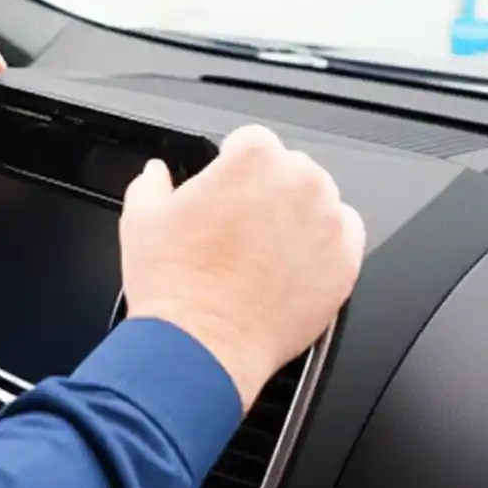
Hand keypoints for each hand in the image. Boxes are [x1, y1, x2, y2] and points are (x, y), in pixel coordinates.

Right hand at [120, 125, 364, 408]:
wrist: (201, 346)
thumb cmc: (174, 286)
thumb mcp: (141, 219)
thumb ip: (152, 182)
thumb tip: (156, 174)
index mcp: (253, 158)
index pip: (251, 141)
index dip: (230, 165)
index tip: (223, 190)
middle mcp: (300, 181)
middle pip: (288, 170)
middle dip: (265, 192)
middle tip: (237, 229)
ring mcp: (329, 222)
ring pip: (318, 203)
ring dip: (295, 218)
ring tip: (260, 253)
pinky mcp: (346, 262)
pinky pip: (343, 239)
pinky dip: (321, 248)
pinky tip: (287, 268)